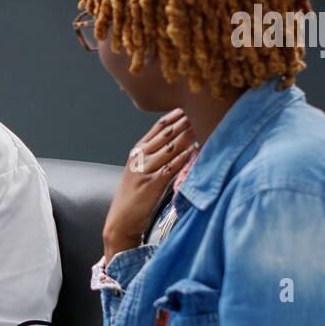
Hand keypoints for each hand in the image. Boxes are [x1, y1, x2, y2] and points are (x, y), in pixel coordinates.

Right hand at [102, 108, 195, 261]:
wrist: (121, 221)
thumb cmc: (134, 197)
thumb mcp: (140, 171)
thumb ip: (156, 156)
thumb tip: (180, 142)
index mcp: (136, 152)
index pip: (158, 128)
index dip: (175, 115)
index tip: (190, 104)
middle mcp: (139, 158)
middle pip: (165, 134)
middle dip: (184, 121)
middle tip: (202, 109)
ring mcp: (144, 170)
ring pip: (170, 148)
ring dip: (187, 136)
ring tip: (203, 125)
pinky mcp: (151, 184)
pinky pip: (171, 167)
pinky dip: (183, 158)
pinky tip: (195, 150)